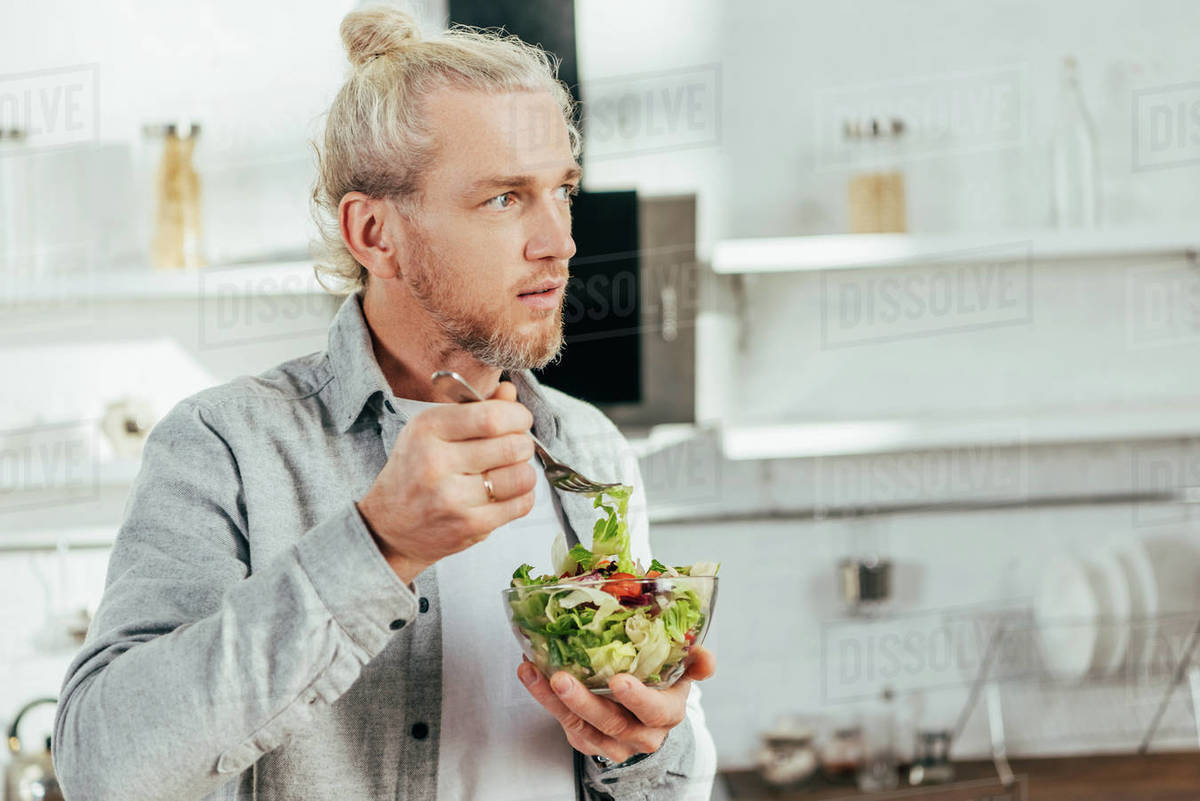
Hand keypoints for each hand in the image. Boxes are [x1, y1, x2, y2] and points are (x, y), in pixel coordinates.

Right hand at [358, 380, 536, 583]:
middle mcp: (436, 462)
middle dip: (524, 444)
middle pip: (511, 446)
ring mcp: (452, 497)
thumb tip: (509, 392)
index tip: (520, 419)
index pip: (491, 417)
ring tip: (510, 471)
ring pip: (521, 477)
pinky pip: (519, 504)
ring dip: (525, 471)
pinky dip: (522, 496)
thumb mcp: (434, 431)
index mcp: (428, 429)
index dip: (517, 416)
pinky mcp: (467, 525)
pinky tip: (506, 493)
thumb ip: (474, 409)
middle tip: (517, 447)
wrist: (389, 525)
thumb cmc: (416, 471)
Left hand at [517, 646, 716, 763]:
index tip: (619, 681)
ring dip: (552, 700)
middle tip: (561, 678)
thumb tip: (706, 656)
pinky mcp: (587, 741)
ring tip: (532, 672)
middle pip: (610, 722)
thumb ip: (695, 663)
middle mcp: (640, 734)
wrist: (648, 718)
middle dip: (583, 701)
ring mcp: (611, 742)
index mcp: (667, 714)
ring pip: (580, 727)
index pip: (654, 710)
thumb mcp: (682, 672)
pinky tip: (531, 673)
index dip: (637, 698)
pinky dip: (543, 699)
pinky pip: (564, 724)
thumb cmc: (663, 685)